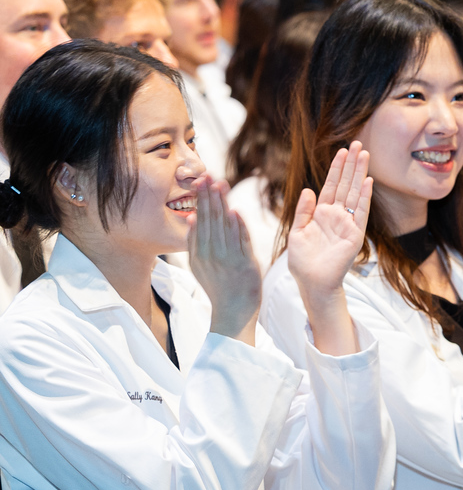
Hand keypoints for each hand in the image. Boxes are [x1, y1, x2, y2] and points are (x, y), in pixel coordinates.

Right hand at [187, 176, 260, 343]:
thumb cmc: (220, 287)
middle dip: (209, 196)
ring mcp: (227, 260)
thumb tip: (191, 218)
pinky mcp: (244, 265)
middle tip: (209, 176)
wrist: (232, 313)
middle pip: (209, 220)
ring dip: (223, 205)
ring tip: (221, 185)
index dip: (201, 200)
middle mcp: (210, 255)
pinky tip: (235, 212)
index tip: (202, 181)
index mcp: (198, 254)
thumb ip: (196, 242)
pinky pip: (241, 242)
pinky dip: (238, 227)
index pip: (199, 220)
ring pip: (224, 227)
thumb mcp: (201, 265)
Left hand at [286, 143, 370, 355]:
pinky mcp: (355, 235)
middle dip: (351, 165)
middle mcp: (337, 216)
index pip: (331, 186)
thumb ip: (302, 211)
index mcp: (321, 214)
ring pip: (355, 194)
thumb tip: (308, 190)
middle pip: (346, 185)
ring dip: (360, 174)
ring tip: (365, 155)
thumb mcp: (296, 232)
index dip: (336, 168)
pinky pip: (361, 213)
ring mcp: (348, 224)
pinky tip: (368, 182)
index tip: (342, 151)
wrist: (311, 283)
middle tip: (358, 144)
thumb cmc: (303, 262)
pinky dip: (365, 198)